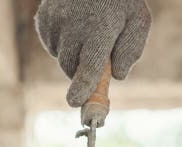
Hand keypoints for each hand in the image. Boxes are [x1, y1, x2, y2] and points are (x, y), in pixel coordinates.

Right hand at [35, 0, 150, 105]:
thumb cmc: (120, 0)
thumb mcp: (138, 20)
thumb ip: (131, 49)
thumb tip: (118, 76)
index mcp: (99, 28)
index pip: (88, 66)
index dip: (82, 87)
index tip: (75, 102)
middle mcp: (72, 25)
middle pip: (72, 68)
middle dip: (83, 73)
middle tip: (98, 62)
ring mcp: (54, 21)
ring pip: (61, 58)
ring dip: (74, 58)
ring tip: (88, 37)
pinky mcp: (43, 20)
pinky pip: (52, 47)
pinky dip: (63, 46)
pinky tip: (75, 29)